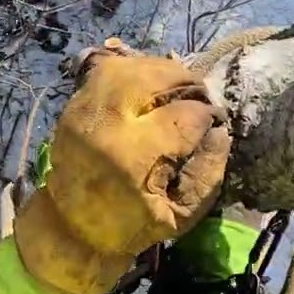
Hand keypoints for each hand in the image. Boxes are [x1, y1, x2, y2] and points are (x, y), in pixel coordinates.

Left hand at [14, 49, 230, 293]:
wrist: (72, 227)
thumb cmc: (132, 225)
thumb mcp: (183, 214)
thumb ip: (209, 171)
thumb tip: (221, 129)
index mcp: (135, 156)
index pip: (186, 115)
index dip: (208, 115)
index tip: (214, 122)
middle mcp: (108, 123)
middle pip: (156, 76)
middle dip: (187, 82)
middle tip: (199, 98)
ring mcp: (86, 108)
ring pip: (131, 66)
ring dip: (162, 71)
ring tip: (177, 88)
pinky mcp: (74, 104)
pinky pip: (108, 69)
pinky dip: (134, 71)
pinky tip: (148, 85)